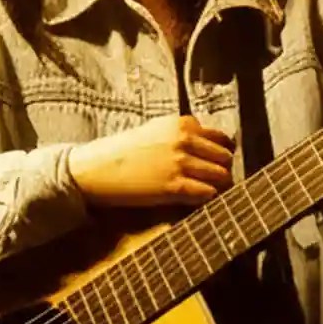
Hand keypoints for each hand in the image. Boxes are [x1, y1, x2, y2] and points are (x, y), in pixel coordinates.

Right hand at [67, 115, 235, 206]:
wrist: (97, 169)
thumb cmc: (124, 151)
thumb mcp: (156, 130)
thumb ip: (182, 133)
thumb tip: (208, 143)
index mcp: (182, 123)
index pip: (220, 137)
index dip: (223, 151)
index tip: (219, 162)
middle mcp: (185, 140)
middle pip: (225, 156)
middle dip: (224, 169)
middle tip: (217, 180)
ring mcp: (181, 163)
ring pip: (221, 175)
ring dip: (220, 185)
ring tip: (212, 191)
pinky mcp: (174, 186)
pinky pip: (207, 193)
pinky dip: (209, 198)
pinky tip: (200, 200)